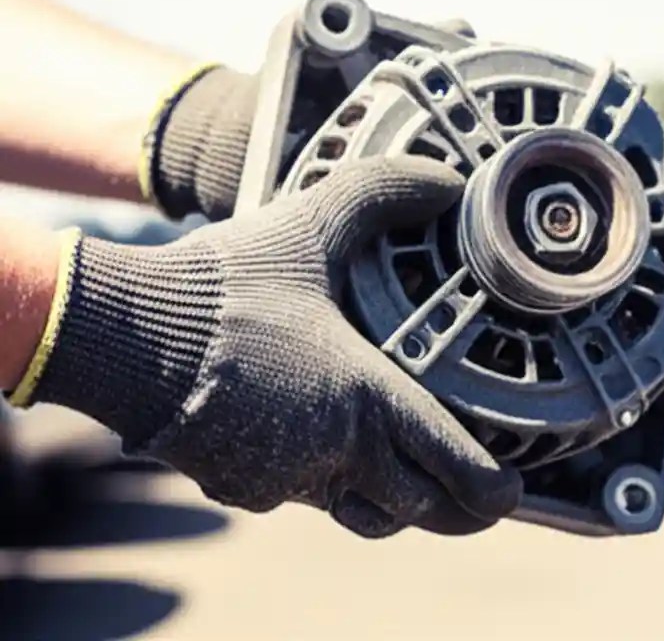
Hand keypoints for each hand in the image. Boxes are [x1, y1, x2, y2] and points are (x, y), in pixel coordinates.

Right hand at [25, 156, 521, 536]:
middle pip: (418, 508)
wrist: (123, 330)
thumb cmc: (224, 282)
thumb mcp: (313, 222)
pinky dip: (327, 486)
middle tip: (475, 495)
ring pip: (364, 514)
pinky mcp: (243, 488)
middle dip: (454, 506)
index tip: (510, 491)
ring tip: (407, 475)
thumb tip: (448, 179)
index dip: (494, 491)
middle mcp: (335, 452)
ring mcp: (286, 479)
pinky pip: (304, 500)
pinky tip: (326, 447)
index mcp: (366, 399)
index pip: (456, 468)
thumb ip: (384, 193)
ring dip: (393, 501)